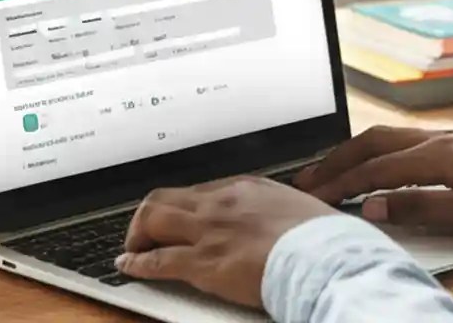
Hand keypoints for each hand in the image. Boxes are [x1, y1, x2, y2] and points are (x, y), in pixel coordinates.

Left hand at [116, 176, 334, 307]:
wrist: (324, 257)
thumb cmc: (323, 238)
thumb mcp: (300, 209)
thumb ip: (280, 211)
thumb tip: (282, 221)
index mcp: (247, 187)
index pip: (201, 191)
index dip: (185, 207)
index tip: (181, 217)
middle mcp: (221, 202)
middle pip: (166, 198)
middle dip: (149, 215)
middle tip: (146, 231)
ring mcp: (209, 230)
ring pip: (154, 219)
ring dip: (138, 234)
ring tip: (133, 248)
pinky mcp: (204, 262)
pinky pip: (158, 259)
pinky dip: (137, 262)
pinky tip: (129, 265)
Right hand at [293, 126, 452, 234]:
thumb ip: (418, 206)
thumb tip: (371, 205)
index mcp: (437, 154)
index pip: (373, 169)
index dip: (339, 183)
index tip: (311, 197)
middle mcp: (439, 139)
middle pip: (374, 143)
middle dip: (337, 160)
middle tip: (306, 178)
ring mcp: (452, 138)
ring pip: (390, 138)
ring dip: (357, 152)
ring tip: (333, 167)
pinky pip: (408, 141)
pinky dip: (381, 150)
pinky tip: (382, 160)